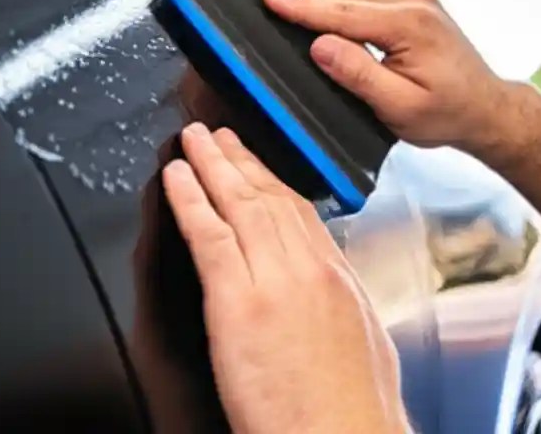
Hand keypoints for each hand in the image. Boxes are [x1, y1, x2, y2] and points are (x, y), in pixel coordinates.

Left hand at [163, 123, 410, 433]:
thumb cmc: (354, 412)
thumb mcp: (365, 343)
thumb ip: (341, 304)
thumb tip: (331, 290)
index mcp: (340, 279)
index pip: (302, 212)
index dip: (274, 178)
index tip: (259, 162)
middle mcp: (310, 270)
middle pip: (271, 197)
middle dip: (242, 160)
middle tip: (222, 134)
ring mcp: (275, 282)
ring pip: (239, 204)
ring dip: (211, 165)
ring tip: (193, 141)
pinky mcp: (240, 303)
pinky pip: (209, 235)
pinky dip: (190, 200)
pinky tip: (176, 179)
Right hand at [261, 0, 515, 153]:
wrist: (487, 109)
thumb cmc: (448, 113)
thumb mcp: (400, 106)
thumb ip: (359, 75)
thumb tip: (321, 46)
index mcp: (406, 26)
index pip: (340, 12)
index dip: (300, 6)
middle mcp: (411, 3)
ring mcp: (414, 0)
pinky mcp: (413, 5)